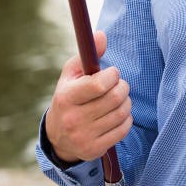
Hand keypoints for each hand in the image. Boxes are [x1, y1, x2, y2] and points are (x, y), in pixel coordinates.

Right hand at [45, 31, 132, 162]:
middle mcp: (73, 119)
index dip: (112, 75)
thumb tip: (101, 35)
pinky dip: (126, 118)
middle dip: (122, 86)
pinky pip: (124, 129)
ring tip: (117, 98)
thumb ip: (87, 54)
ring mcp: (84, 137)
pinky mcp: (95, 150)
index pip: (99, 84)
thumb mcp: (72, 74)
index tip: (111, 73)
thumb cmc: (69, 95)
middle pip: (115, 97)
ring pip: (122, 112)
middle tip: (117, 85)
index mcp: (66, 97)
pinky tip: (117, 114)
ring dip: (125, 101)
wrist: (58, 136)